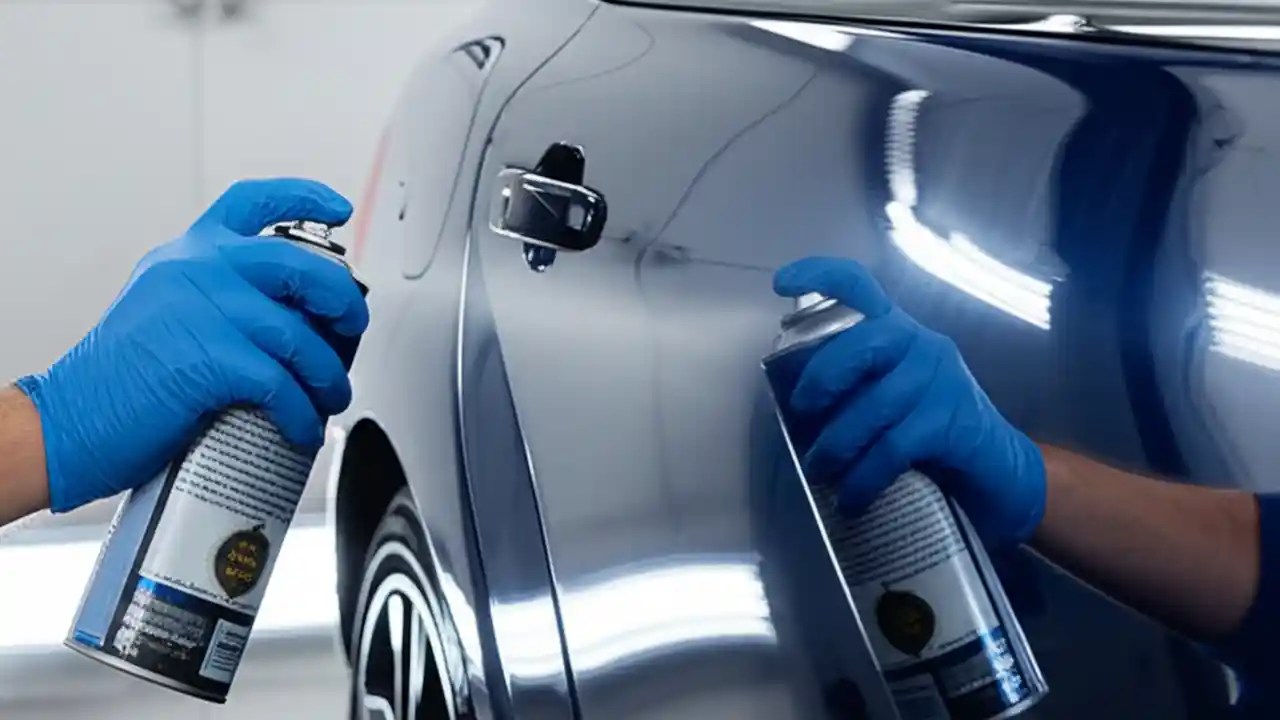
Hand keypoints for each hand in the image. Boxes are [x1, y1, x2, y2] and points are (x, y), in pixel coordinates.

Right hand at [17, 178, 368, 512]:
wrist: (68, 420)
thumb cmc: (121, 378)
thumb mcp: (167, 308)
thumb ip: (218, 295)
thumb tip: (292, 314)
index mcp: (188, 252)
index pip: (253, 202)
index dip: (305, 197)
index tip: (339, 208)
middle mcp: (197, 269)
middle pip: (301, 266)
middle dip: (343, 304)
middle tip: (352, 331)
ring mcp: (203, 310)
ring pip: (300, 335)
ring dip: (328, 376)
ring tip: (329, 397)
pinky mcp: (208, 359)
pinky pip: (282, 383)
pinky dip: (302, 411)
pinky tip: (302, 425)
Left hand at [773, 257, 1044, 546]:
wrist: (999, 477)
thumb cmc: (930, 435)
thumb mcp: (886, 403)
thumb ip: (850, 392)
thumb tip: (791, 411)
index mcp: (897, 333)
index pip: (861, 286)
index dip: (821, 276)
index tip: (782, 284)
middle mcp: (922, 345)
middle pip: (864, 343)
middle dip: (823, 379)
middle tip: (801, 415)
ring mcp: (942, 381)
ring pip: (875, 406)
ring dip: (837, 445)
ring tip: (819, 471)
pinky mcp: (954, 422)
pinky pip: (894, 448)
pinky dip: (864, 477)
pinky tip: (852, 498)